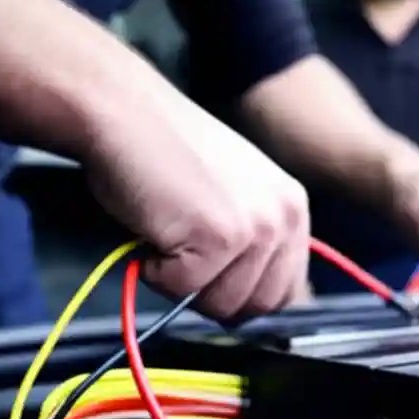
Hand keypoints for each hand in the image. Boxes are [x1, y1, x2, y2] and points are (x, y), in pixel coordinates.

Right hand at [83, 88, 309, 320]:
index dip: (243, 296)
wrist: (126, 112)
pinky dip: (154, 270)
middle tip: (182, 250)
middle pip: (257, 306)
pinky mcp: (219, 237)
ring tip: (168, 231)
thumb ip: (254, 241)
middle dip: (212, 292)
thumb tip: (254, 297)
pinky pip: (182, 290)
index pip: (287, 293)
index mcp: (293, 208)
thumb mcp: (232, 195)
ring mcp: (255, 228)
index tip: (213, 278)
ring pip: (221, 304)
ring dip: (181, 281)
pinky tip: (153, 228)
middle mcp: (284, 217)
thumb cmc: (164, 152)